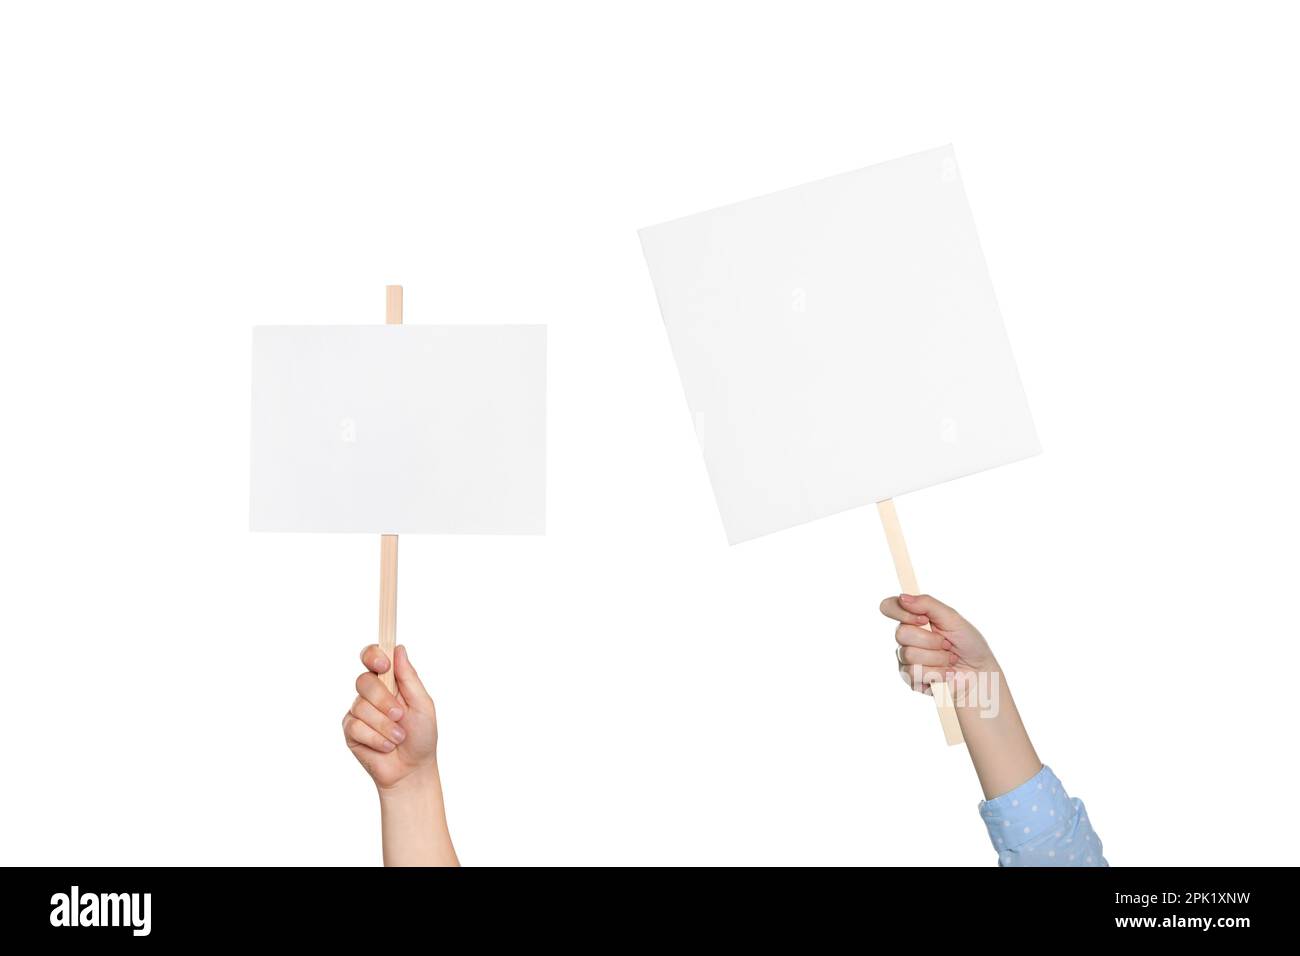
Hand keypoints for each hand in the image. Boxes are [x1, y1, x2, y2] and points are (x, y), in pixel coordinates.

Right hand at [342, 644, 438, 790]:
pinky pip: (356, 727)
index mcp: (389, 681)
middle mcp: (371, 694)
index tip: (383, 664)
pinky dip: (376, 738)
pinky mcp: (350, 731)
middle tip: (400, 716)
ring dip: (384, 725)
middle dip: (383, 700)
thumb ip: (409, 677)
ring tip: (398, 738)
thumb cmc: (421, 736)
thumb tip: (399, 648)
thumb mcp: (422, 704)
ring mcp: (358, 712)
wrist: (412, 769)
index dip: (373, 655)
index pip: (372, 657)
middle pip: (364, 681)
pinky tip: (386, 746)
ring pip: (361, 706)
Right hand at [879, 593, 996, 694]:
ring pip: (909, 655)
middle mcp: (906, 638)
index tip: (924, 619)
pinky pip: (914, 673)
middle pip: (901, 633)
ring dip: (937, 658)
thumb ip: (928, 604)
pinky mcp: (910, 679)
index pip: (889, 607)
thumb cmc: (969, 644)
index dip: (901, 612)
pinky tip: (946, 673)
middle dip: (930, 640)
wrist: (980, 673)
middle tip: (946, 644)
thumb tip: (902, 597)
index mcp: (914, 619)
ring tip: (949, 660)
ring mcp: (906, 659)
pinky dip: (937, 673)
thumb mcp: (953, 618)